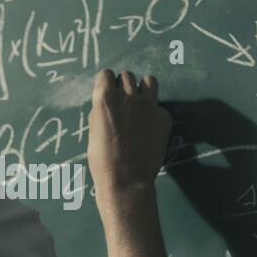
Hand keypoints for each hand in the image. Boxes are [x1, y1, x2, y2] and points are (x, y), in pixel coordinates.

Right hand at [87, 68, 171, 214]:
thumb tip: (106, 103)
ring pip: (148, 81)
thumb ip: (101, 112)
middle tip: (122, 103)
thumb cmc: (103, 161)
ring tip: (139, 104)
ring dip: (142, 89)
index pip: (105, 74)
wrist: (127, 181)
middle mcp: (128, 97)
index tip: (106, 94)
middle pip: (127, 76)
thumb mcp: (93, 131)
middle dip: (123, 86)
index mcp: (106, 98)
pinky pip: (158, 106)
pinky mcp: (164, 117)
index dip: (105, 84)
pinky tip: (149, 128)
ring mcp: (149, 105)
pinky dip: (154, 113)